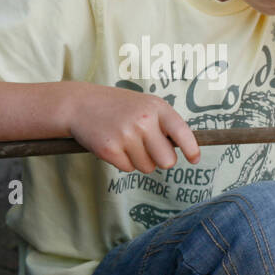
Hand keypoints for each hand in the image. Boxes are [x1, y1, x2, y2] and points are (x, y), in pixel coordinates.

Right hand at [66, 85, 200, 173]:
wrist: (79, 104)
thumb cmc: (120, 108)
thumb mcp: (146, 105)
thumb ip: (166, 124)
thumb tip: (188, 149)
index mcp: (157, 108)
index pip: (183, 133)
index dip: (192, 150)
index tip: (195, 160)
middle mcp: (143, 121)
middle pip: (167, 161)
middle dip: (160, 160)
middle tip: (147, 148)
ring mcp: (126, 135)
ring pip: (148, 167)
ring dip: (139, 160)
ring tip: (126, 141)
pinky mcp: (109, 149)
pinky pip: (128, 169)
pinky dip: (122, 162)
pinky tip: (114, 145)